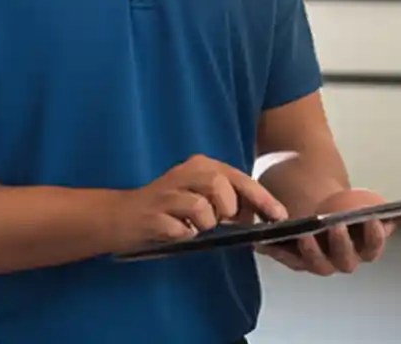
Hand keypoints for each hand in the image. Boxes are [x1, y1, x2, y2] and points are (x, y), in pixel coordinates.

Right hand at [109, 154, 288, 254]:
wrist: (120, 217)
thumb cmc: (167, 209)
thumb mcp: (200, 198)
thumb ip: (228, 201)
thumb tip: (260, 213)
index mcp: (200, 165)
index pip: (239, 178)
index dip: (262, 198)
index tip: (279, 215)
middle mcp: (185, 173)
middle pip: (220, 186)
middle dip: (227, 209)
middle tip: (219, 220)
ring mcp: (167, 193)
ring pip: (202, 208)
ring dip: (204, 223)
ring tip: (192, 225)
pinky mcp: (153, 214)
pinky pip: (181, 229)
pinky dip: (184, 235)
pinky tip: (175, 231)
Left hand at [255, 188, 400, 275]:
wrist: (321, 209)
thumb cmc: (350, 212)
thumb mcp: (372, 208)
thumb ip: (397, 213)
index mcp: (365, 250)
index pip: (374, 247)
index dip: (373, 235)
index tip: (369, 218)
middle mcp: (343, 261)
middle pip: (344, 261)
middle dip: (340, 244)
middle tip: (334, 224)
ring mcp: (318, 262)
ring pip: (316, 264)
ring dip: (310, 252)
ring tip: (304, 234)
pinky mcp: (295, 259)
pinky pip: (287, 258)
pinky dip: (278, 250)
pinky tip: (270, 238)